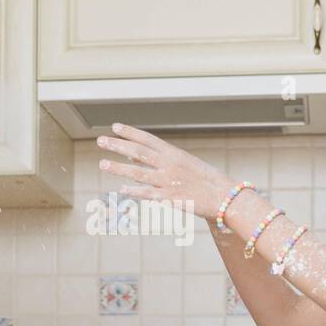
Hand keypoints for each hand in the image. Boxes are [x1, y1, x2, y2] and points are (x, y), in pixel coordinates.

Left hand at [96, 123, 233, 219]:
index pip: (147, 139)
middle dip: (118, 145)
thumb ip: (162, 160)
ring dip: (118, 168)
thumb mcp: (186, 164)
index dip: (130, 132)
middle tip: (100, 141)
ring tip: (102, 164)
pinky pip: (147, 194)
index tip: (115, 126)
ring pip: (138, 173)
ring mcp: (168, 182)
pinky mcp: (169, 199)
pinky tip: (121, 189)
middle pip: (138, 152)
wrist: (224, 197)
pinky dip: (133, 191)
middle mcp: (169, 165)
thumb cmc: (205, 180)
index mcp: (175, 154)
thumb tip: (136, 156)